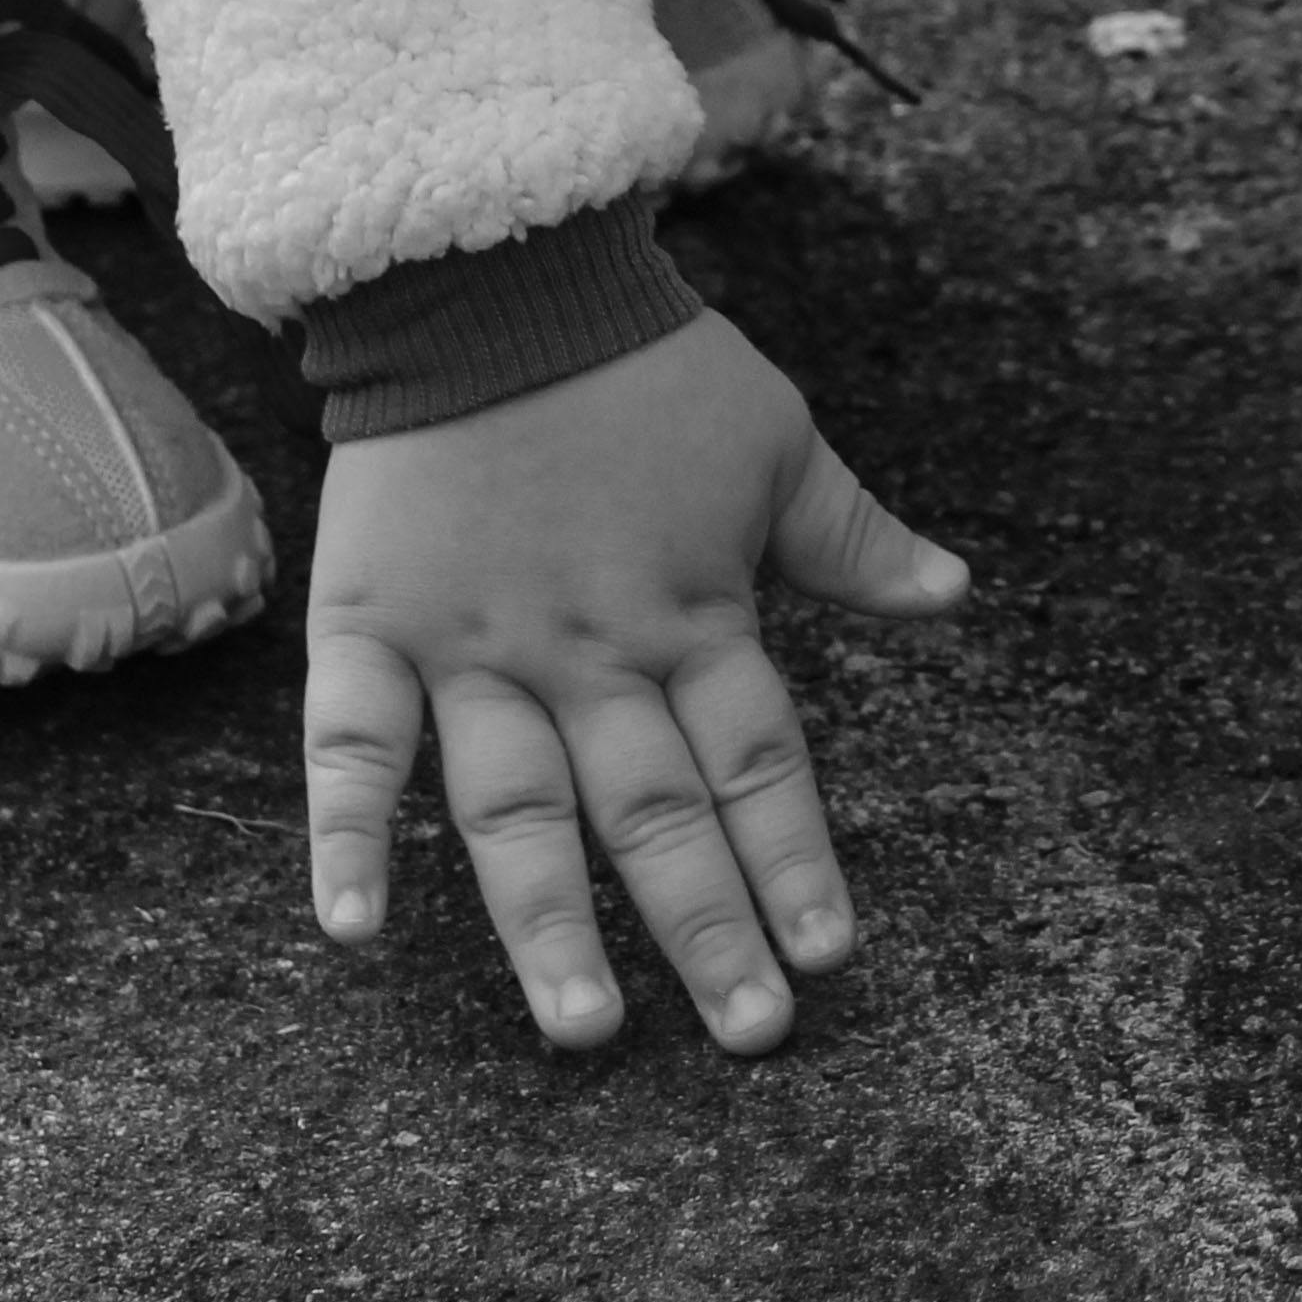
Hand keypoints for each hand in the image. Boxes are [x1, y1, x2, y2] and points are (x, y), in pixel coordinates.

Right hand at [301, 308, 970, 1055]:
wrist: (491, 264)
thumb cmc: (643, 355)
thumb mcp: (773, 434)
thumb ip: (852, 534)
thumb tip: (956, 594)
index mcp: (691, 610)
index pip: (757, 763)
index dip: (793, 861)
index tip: (827, 958)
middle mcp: (588, 647)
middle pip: (653, 812)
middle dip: (705, 930)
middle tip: (749, 1037)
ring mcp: (475, 640)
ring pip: (517, 808)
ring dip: (550, 923)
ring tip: (586, 1029)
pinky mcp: (375, 616)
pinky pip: (353, 738)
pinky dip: (346, 831)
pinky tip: (353, 930)